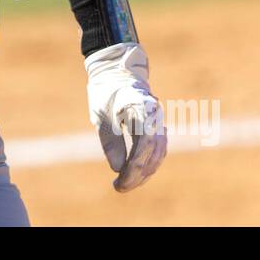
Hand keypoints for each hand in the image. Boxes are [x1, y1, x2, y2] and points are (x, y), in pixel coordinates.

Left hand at [85, 42, 166, 191]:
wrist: (117, 72)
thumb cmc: (105, 92)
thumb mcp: (101, 117)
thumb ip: (110, 142)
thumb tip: (118, 169)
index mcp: (138, 108)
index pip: (143, 143)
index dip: (134, 166)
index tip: (120, 180)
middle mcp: (153, 115)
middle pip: (153, 151)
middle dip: (138, 174)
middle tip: (120, 188)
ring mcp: (158, 119)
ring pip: (158, 152)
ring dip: (145, 172)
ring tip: (127, 184)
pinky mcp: (157, 125)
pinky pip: (158, 148)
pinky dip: (149, 163)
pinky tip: (137, 175)